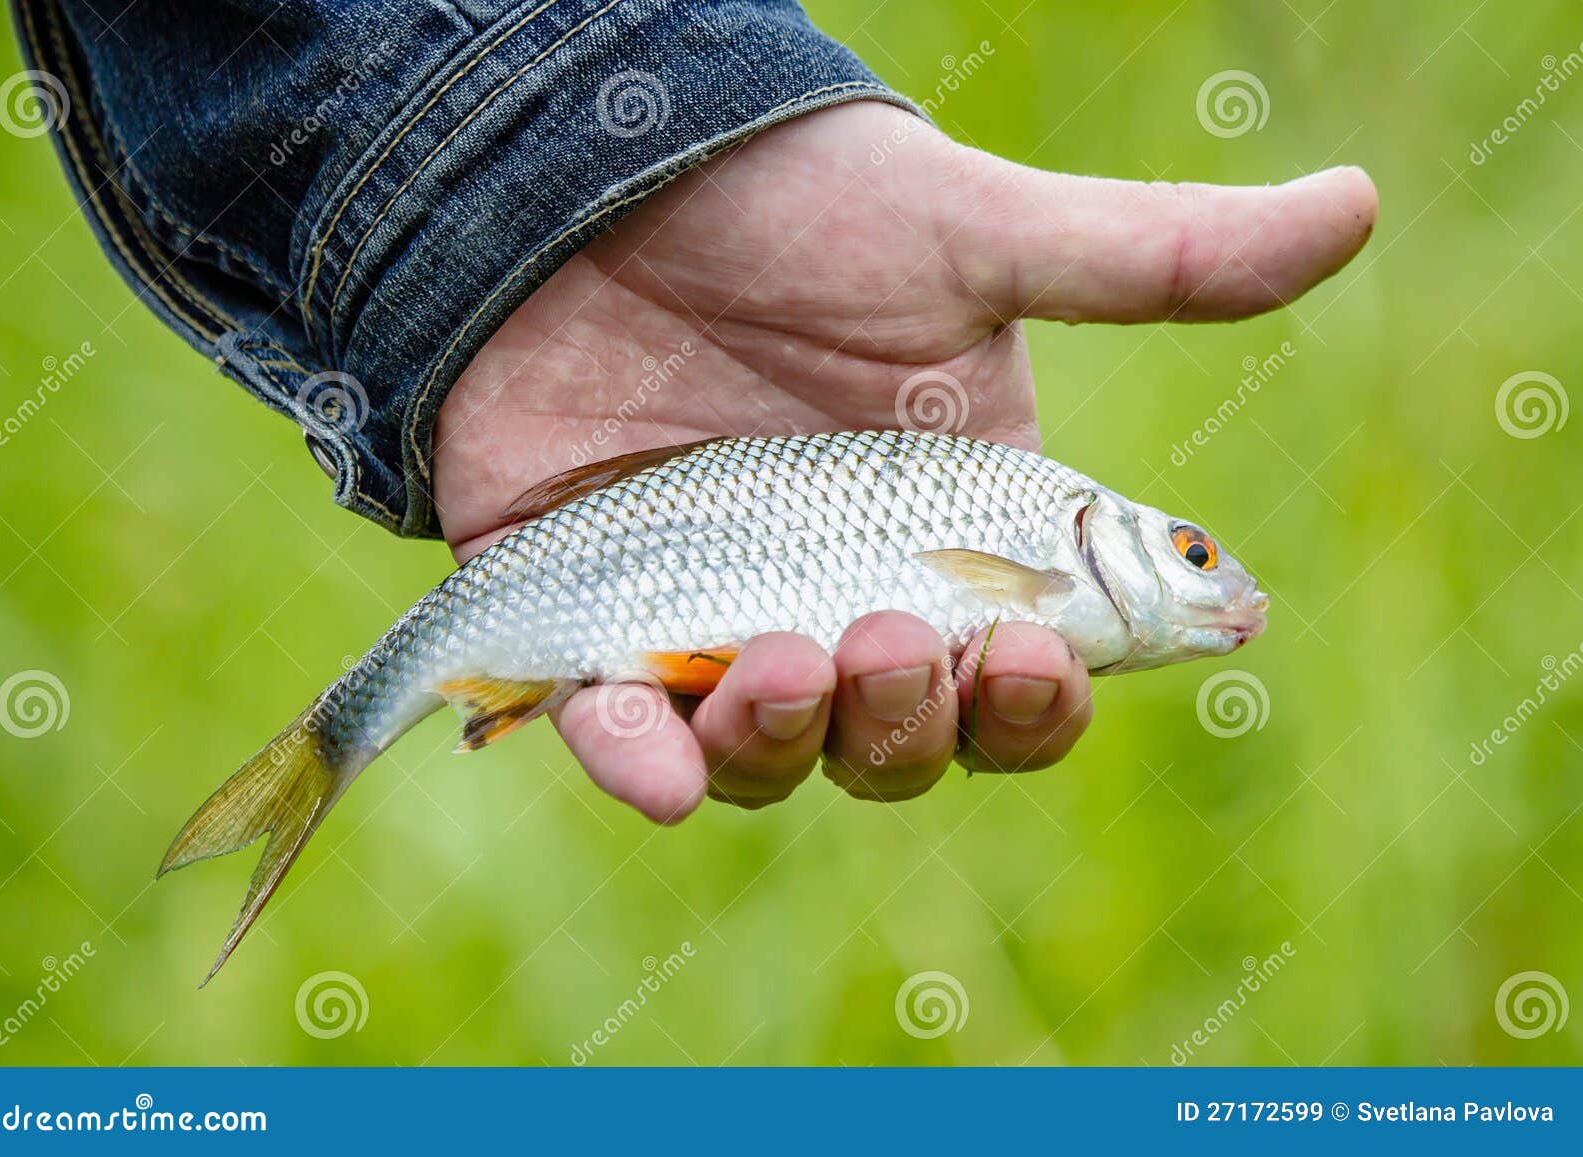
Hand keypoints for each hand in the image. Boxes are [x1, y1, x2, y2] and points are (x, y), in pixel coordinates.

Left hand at [432, 102, 1376, 821]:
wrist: (598, 171)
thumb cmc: (800, 207)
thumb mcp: (974, 235)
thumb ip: (1151, 258)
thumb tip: (1358, 205)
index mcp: (952, 541)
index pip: (1021, 675)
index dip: (1040, 700)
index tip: (1040, 656)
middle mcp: (841, 598)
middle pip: (903, 742)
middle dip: (915, 720)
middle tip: (895, 637)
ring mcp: (714, 618)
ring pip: (773, 756)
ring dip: (790, 743)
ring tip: (790, 664)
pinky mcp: (596, 618)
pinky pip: (620, 731)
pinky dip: (639, 763)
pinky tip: (655, 770)